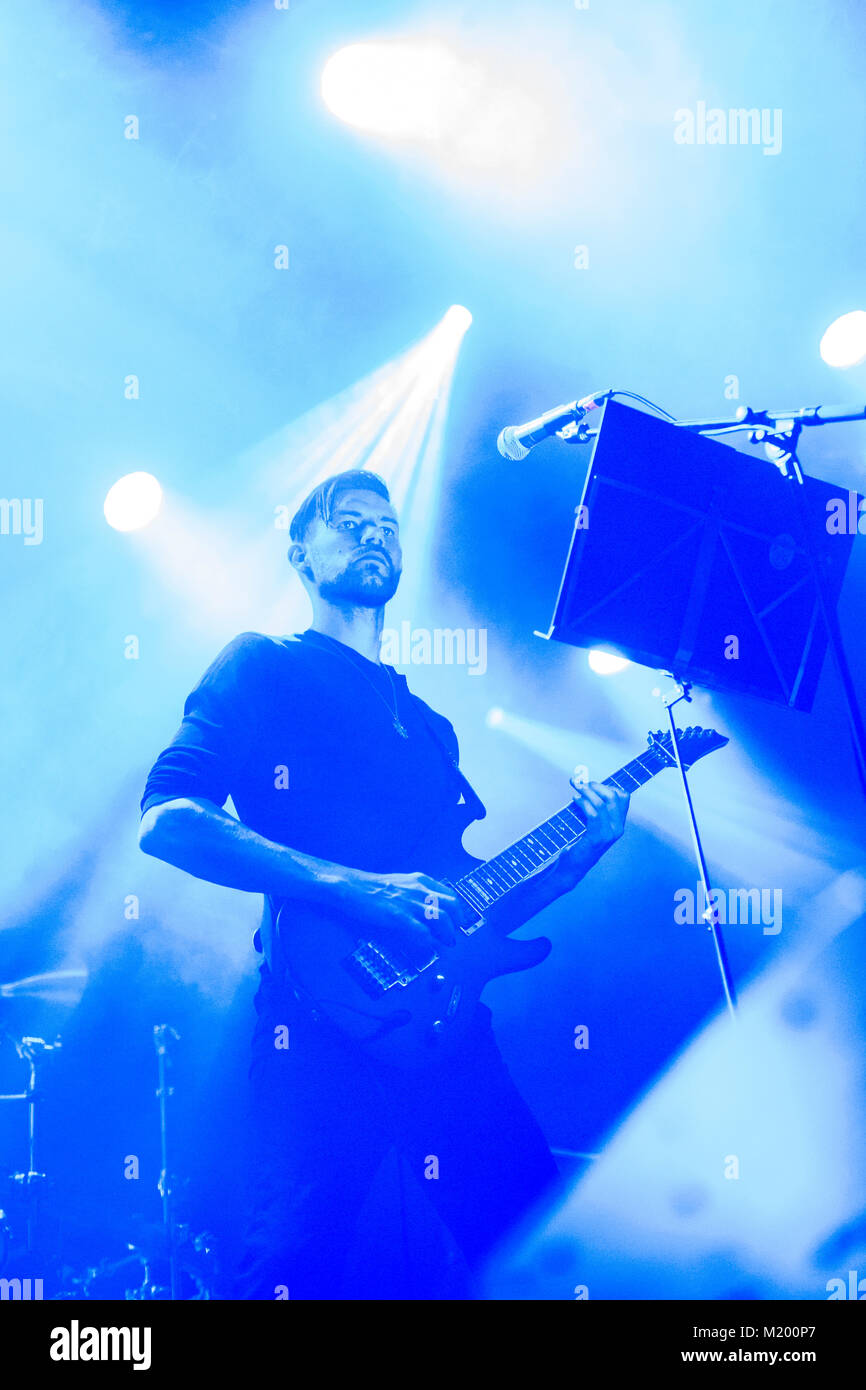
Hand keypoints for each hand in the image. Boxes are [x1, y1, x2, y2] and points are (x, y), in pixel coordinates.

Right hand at [344, 869, 460, 964]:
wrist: (351, 887)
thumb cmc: (373, 887)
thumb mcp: (401, 883)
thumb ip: (416, 892)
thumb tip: (428, 907)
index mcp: (420, 881)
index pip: (449, 894)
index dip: (457, 910)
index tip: (457, 921)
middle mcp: (419, 890)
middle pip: (451, 905)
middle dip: (457, 923)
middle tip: (454, 936)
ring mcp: (409, 903)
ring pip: (441, 918)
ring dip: (447, 934)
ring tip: (446, 944)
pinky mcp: (398, 916)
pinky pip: (421, 930)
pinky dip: (427, 939)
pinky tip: (427, 945)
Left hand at [557, 779, 629, 888]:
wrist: (572, 867)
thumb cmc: (578, 843)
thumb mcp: (590, 823)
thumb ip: (591, 807)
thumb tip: (584, 784)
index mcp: (618, 823)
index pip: (623, 797)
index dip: (608, 785)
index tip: (592, 783)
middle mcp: (617, 828)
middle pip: (614, 797)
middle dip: (597, 786)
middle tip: (582, 783)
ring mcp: (608, 834)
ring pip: (603, 804)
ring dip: (588, 792)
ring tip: (576, 787)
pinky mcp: (596, 839)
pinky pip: (593, 815)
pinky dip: (583, 803)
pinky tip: (575, 799)